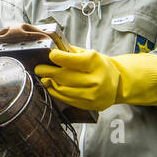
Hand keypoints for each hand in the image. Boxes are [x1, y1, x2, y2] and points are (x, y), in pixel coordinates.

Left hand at [35, 47, 156, 110]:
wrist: (118, 84)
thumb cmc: (101, 66)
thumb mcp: (91, 54)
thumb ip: (72, 53)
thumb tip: (52, 50)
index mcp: (97, 63)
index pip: (73, 60)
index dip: (59, 58)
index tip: (50, 55)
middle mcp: (96, 80)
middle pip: (65, 77)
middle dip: (48, 72)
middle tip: (39, 68)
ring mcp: (93, 95)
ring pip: (64, 90)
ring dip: (50, 83)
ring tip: (44, 77)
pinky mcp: (89, 105)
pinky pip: (67, 99)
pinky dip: (56, 92)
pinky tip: (52, 86)